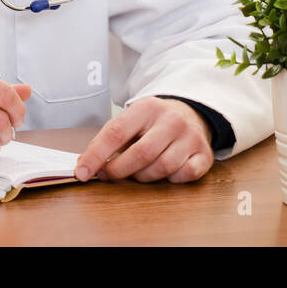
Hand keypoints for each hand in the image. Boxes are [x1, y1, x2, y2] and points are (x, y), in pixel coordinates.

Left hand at [74, 97, 213, 183]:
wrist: (192, 113)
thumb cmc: (153, 122)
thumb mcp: (132, 120)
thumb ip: (109, 139)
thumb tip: (84, 165)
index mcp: (147, 107)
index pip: (116, 132)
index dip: (96, 155)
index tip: (82, 172)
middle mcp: (171, 120)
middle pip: (140, 154)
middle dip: (119, 170)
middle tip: (108, 175)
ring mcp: (190, 137)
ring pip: (162, 168)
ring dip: (144, 177)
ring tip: (138, 172)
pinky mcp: (204, 153)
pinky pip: (184, 175)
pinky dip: (171, 180)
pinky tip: (165, 173)